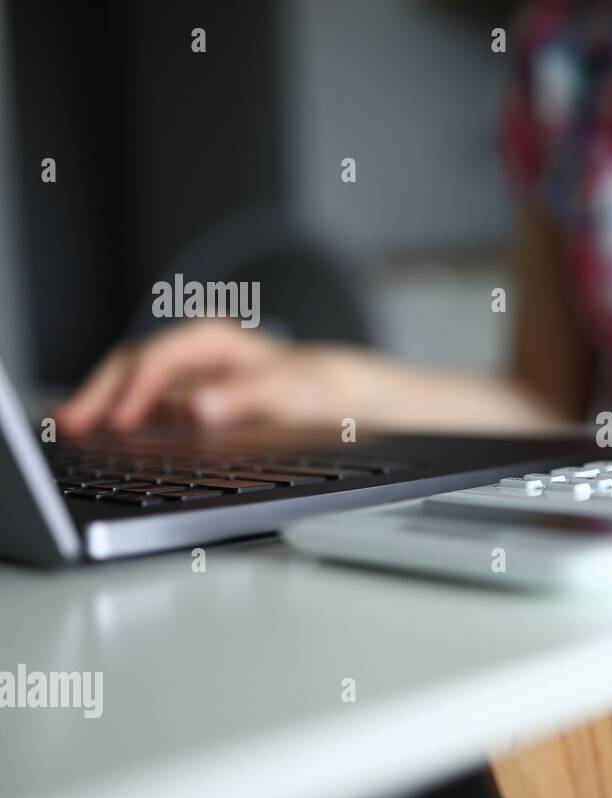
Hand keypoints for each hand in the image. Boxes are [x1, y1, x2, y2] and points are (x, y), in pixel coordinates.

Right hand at [54, 317, 378, 432]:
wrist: (335, 393)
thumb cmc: (314, 385)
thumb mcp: (289, 391)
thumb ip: (245, 396)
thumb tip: (199, 406)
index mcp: (211, 339)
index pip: (159, 360)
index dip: (135, 390)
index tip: (118, 420)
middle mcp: (191, 352)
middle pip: (132, 366)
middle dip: (99, 393)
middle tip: (69, 423)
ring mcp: (185, 376)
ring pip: (130, 385)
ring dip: (100, 405)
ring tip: (67, 428)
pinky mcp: (185, 400)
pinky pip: (142, 405)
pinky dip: (118, 417)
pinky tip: (96, 435)